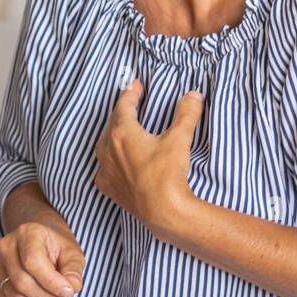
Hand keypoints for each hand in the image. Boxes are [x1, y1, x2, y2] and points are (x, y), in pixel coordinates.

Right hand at [0, 219, 84, 296]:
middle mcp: (6, 245)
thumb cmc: (55, 246)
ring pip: (14, 296)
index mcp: (27, 233)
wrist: (39, 242)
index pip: (32, 262)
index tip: (69, 293)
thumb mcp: (72, 253)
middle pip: (22, 282)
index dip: (51, 283)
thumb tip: (71, 288)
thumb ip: (73, 270)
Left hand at [94, 79, 201, 237]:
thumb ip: (186, 114)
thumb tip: (193, 95)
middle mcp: (108, 149)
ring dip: (113, 133)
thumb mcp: (179, 138)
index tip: (135, 85)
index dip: (130, 93)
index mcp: (122, 133)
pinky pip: (103, 167)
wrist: (162, 210)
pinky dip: (108, 159)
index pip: (123, 106)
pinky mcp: (108, 186)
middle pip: (112, 123)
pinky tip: (114, 161)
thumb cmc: (167, 173)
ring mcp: (105, 169)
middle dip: (122, 111)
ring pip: (104, 144)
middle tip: (130, 102)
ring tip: (121, 128)